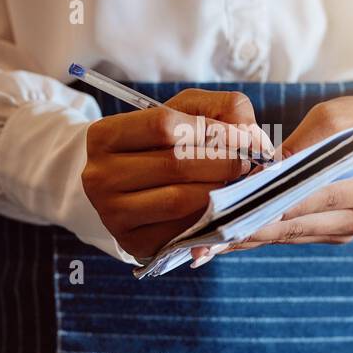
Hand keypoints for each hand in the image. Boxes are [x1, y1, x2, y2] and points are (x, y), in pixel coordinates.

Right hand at [82, 89, 272, 258]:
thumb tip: (252, 138)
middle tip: (245, 164)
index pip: (163, 124)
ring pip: (178, 201)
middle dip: (221, 164)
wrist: (130, 186)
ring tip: (235, 184)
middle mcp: (99, 175)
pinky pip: (180, 232)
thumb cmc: (162, 143)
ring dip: (219, 193)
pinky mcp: (131, 242)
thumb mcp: (185, 112)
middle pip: (174, 164)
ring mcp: (111, 213)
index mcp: (104, 135)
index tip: (243, 139)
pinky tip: (219, 209)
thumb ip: (223, 110)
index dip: (210, 130)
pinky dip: (208, 221)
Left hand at [208, 95, 352, 256]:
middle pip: (298, 225)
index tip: (233, 208)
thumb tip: (265, 167)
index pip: (311, 198)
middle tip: (212, 233)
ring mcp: (350, 229)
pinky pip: (297, 236)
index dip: (270, 204)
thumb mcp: (337, 116)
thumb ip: (303, 142)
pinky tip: (234, 237)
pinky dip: (267, 235)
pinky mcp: (338, 234)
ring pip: (293, 236)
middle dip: (253, 228)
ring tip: (213, 240)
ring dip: (254, 238)